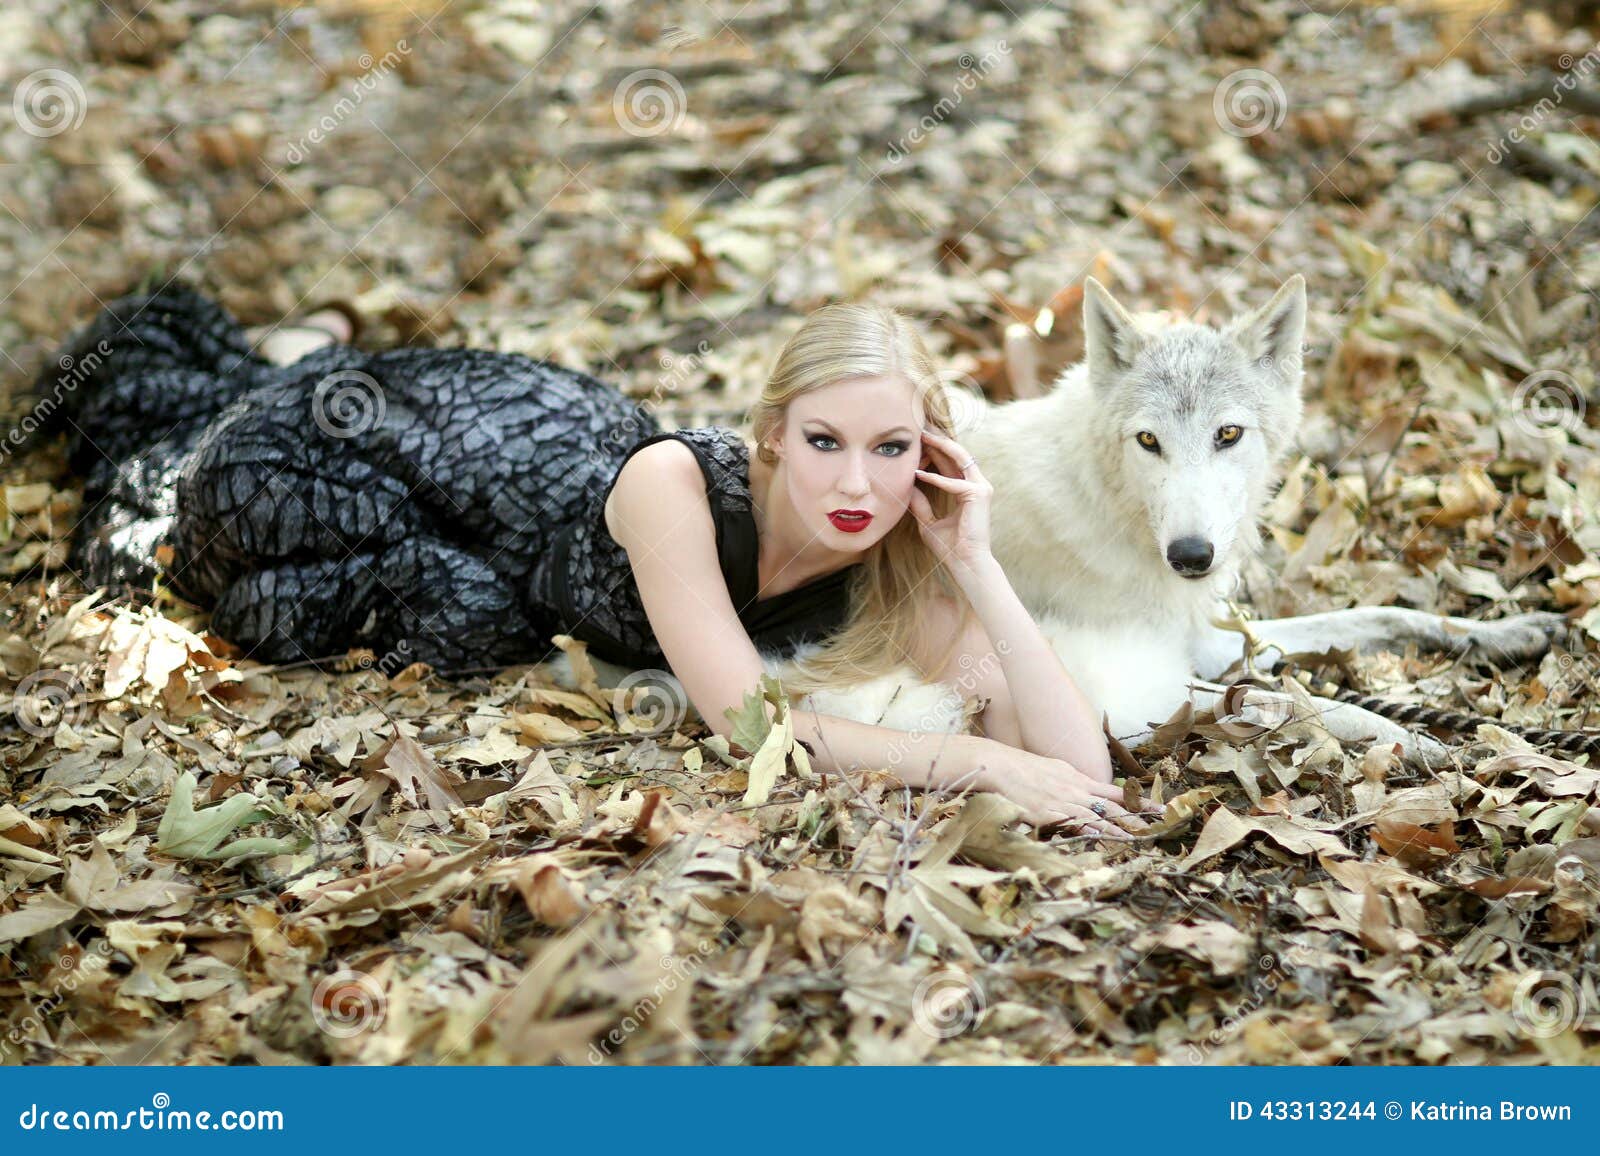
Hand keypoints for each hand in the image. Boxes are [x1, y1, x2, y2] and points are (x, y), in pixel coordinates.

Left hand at [911, 429, 991, 570]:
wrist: (965, 564)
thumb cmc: (950, 547)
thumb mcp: (928, 521)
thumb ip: (920, 504)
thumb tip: (908, 486)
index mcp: (968, 490)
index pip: (950, 463)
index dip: (934, 451)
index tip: (917, 442)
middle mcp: (978, 485)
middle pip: (956, 454)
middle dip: (938, 440)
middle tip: (919, 428)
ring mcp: (981, 488)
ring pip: (960, 457)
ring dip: (940, 446)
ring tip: (922, 436)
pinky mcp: (980, 495)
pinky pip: (953, 482)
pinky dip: (935, 478)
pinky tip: (918, 474)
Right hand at [974, 745, 1160, 839]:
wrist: (1000, 766)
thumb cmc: (1025, 768)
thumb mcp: (1056, 769)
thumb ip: (1074, 781)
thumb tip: (1088, 789)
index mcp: (1079, 780)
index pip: (1117, 793)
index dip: (1140, 802)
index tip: (1162, 809)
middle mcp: (1076, 792)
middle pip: (1113, 807)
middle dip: (1137, 819)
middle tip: (1159, 829)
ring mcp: (1063, 804)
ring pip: (1098, 819)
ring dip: (1119, 830)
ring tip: (1138, 840)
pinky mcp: (1048, 815)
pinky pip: (1072, 826)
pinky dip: (1090, 834)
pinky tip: (1103, 841)